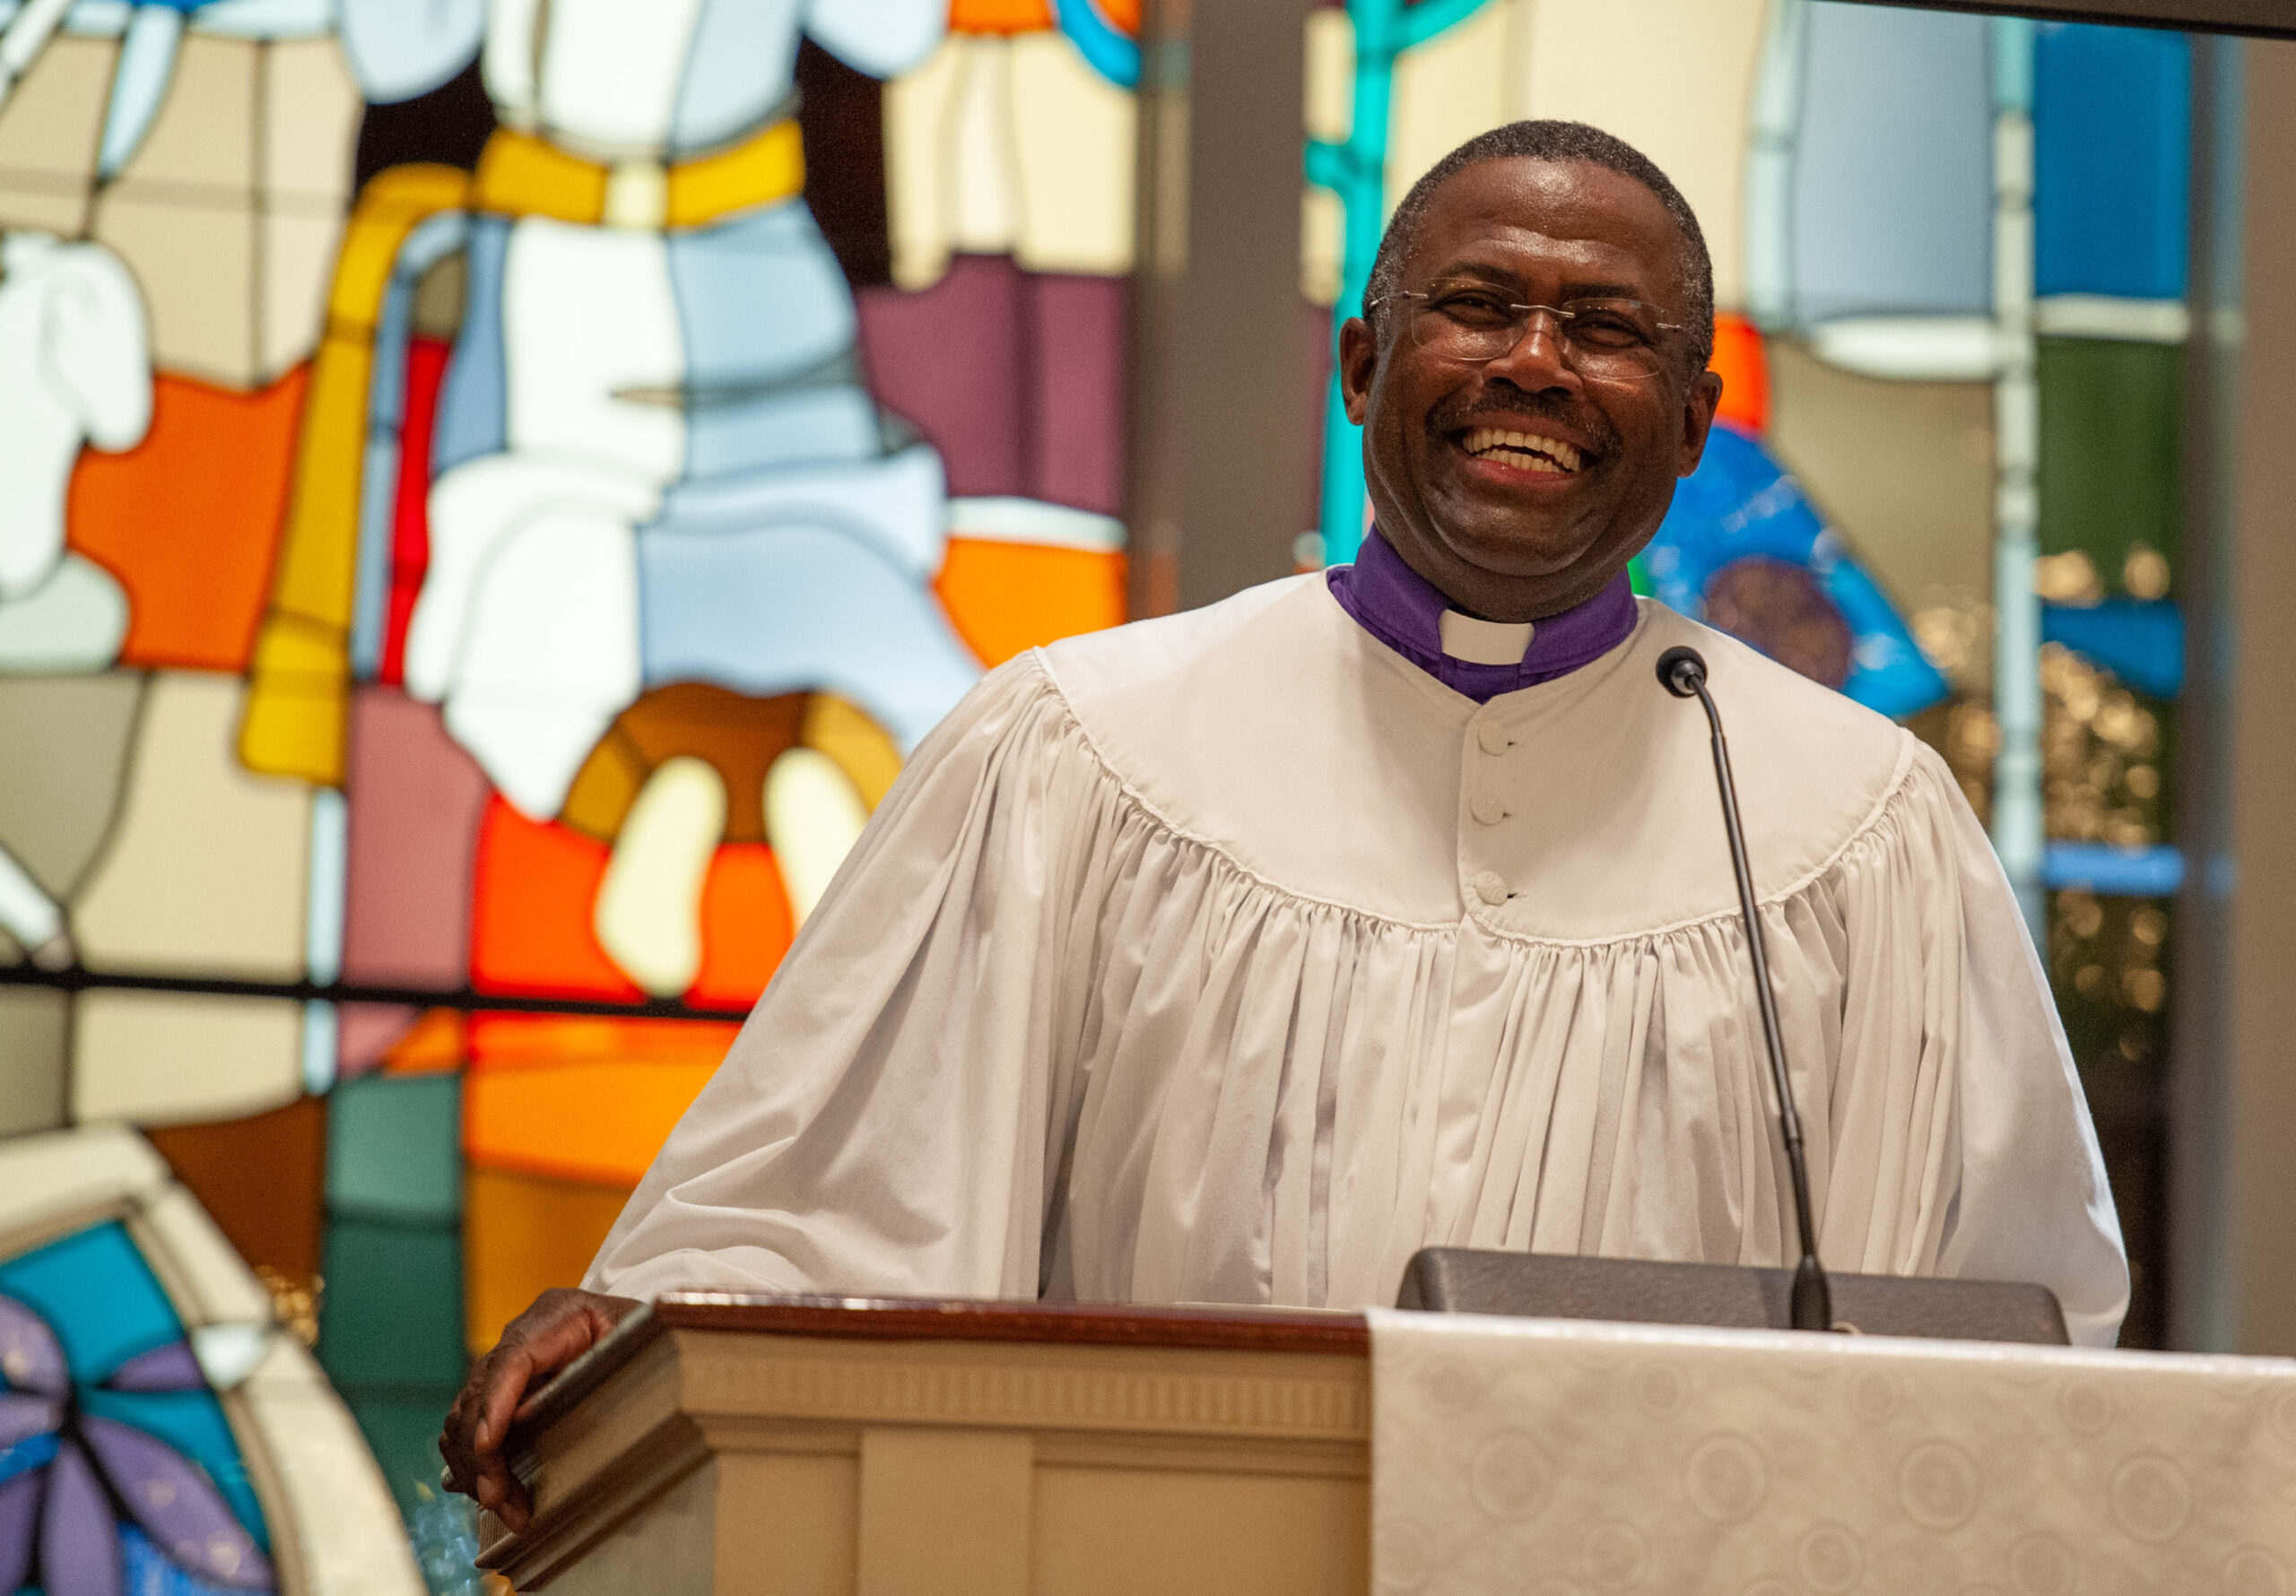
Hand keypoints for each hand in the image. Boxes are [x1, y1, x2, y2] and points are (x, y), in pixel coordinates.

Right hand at [438, 1288, 640, 1530]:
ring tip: (507, 1509)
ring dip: (476, 1468)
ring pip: (465, 1419)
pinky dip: (473, 1466)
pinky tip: (494, 1495)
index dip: (494, 1402)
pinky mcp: (499, 1396)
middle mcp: (522, 1337)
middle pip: (481, 1394)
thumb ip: (642, 1345)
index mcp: (557, 1313)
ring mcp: (505, 1367)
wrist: (639, 1332)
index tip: (486, 1445)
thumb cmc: (648, 1333)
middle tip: (499, 1498)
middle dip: (483, 1453)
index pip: (513, 1357)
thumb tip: (642, 1362)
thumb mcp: (650, 1333)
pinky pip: (466, 1432)